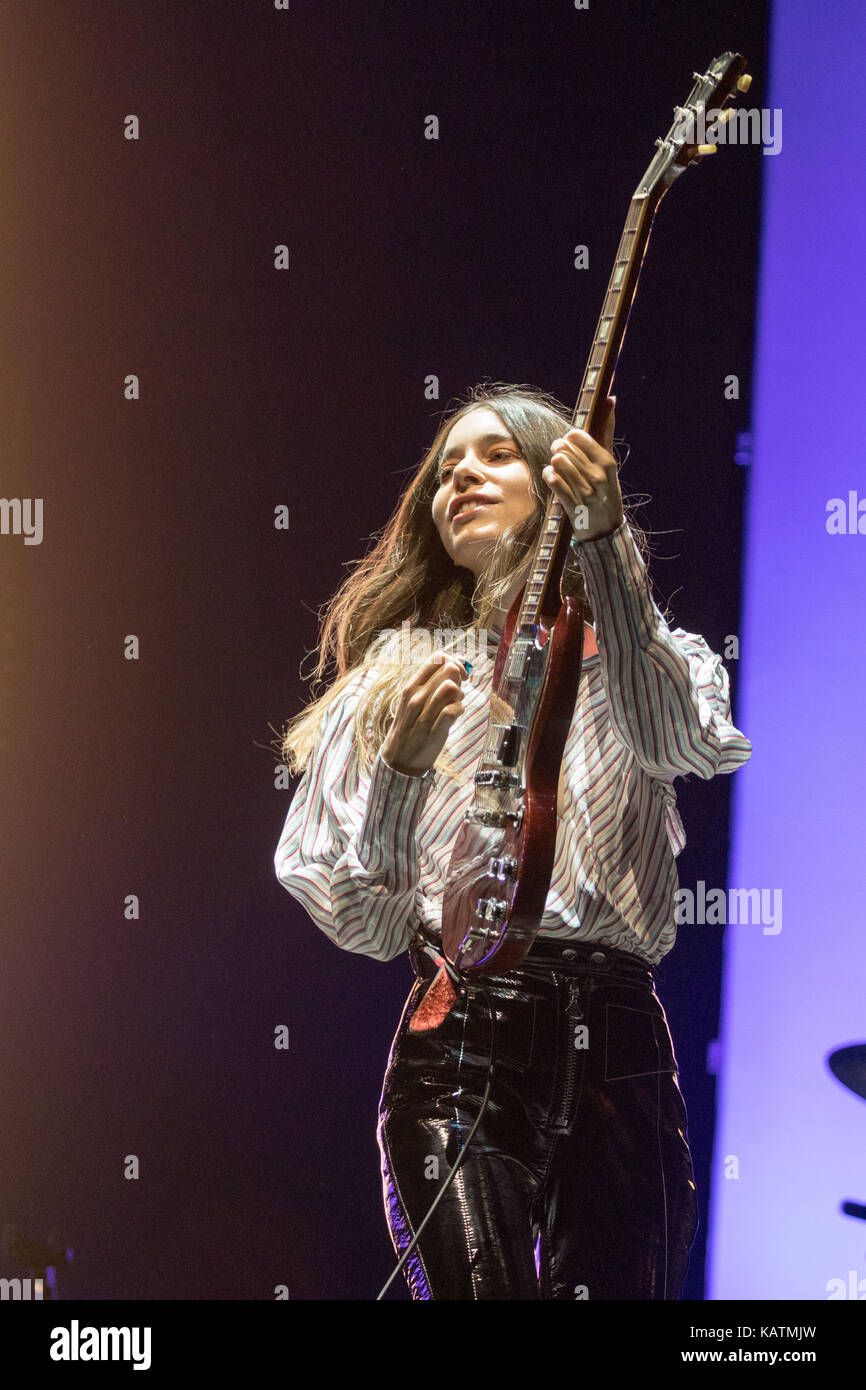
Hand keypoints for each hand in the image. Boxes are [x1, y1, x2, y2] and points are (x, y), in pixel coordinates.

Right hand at [380, 654, 466, 776]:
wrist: (398, 757)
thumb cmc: (410, 726)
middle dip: (459, 679)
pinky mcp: (434, 730)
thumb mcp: (415, 700)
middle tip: (456, 693)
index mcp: (411, 686)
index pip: (437, 658)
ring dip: (460, 695)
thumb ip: (433, 683)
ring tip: (455, 704)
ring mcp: (424, 713)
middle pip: (448, 670)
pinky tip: (455, 717)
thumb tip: (456, 665)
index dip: (454, 662)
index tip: (459, 675)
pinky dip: (459, 710)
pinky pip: (453, 710)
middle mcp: (416, 697)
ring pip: (451, 687)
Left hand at [543, 395, 623, 541]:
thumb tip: (610, 398)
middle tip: (560, 454)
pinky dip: (549, 476)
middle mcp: (598, 476)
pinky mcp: (572, 505)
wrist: (605, 529)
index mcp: (607, 462)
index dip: (569, 437)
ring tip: (558, 468)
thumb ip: (607, 430)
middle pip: (565, 448)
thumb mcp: (609, 461)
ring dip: (554, 464)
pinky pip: (553, 481)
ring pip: (558, 463)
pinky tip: (553, 477)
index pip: (578, 436)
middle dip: (558, 449)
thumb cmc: (606, 489)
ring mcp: (585, 492)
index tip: (570, 443)